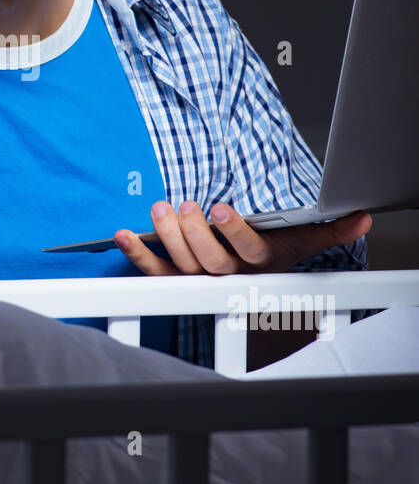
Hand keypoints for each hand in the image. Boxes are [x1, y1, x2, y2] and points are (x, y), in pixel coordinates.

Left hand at [114, 201, 371, 275]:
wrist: (252, 279)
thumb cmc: (276, 249)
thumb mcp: (304, 239)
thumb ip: (331, 228)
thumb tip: (362, 217)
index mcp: (259, 262)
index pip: (249, 251)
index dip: (234, 232)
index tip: (222, 207)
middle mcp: (229, 274)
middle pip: (211, 260)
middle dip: (196, 231)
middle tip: (187, 203)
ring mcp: (200, 277)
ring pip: (183, 265)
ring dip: (167, 236)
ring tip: (159, 207)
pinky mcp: (176, 277)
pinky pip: (155, 271)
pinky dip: (138, 254)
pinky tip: (122, 234)